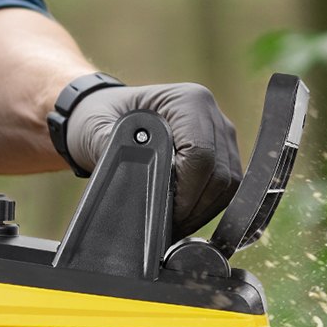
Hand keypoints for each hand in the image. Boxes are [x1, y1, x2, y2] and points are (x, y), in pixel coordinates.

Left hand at [65, 81, 240, 235]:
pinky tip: (184, 215)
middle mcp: (211, 113)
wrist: (106, 115)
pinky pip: (227, 187)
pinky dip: (208, 207)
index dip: (186, 193)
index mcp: (187, 101)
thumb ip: (118, 157)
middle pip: (220, 174)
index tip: (166, 214)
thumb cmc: (100, 119)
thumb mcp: (98, 133)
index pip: (201, 156)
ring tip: (176, 223)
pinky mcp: (223, 152)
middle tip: (169, 226)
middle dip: (195, 208)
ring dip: (203, 211)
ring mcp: (221, 132)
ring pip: (229, 184)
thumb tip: (143, 185)